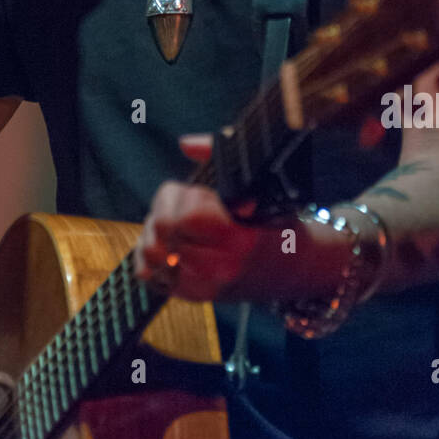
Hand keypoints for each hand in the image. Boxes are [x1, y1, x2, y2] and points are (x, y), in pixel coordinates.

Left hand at [132, 134, 264, 302]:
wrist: (291, 270)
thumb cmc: (274, 222)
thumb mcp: (258, 185)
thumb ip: (220, 154)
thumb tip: (185, 143)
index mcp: (241, 236)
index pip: (188, 215)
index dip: (181, 195)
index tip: (193, 191)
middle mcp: (222, 266)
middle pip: (163, 228)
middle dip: (165, 208)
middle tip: (181, 204)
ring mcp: (205, 285)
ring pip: (150, 250)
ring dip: (154, 231)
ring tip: (175, 224)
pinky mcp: (191, 295)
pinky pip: (148, 273)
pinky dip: (149, 255)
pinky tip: (169, 244)